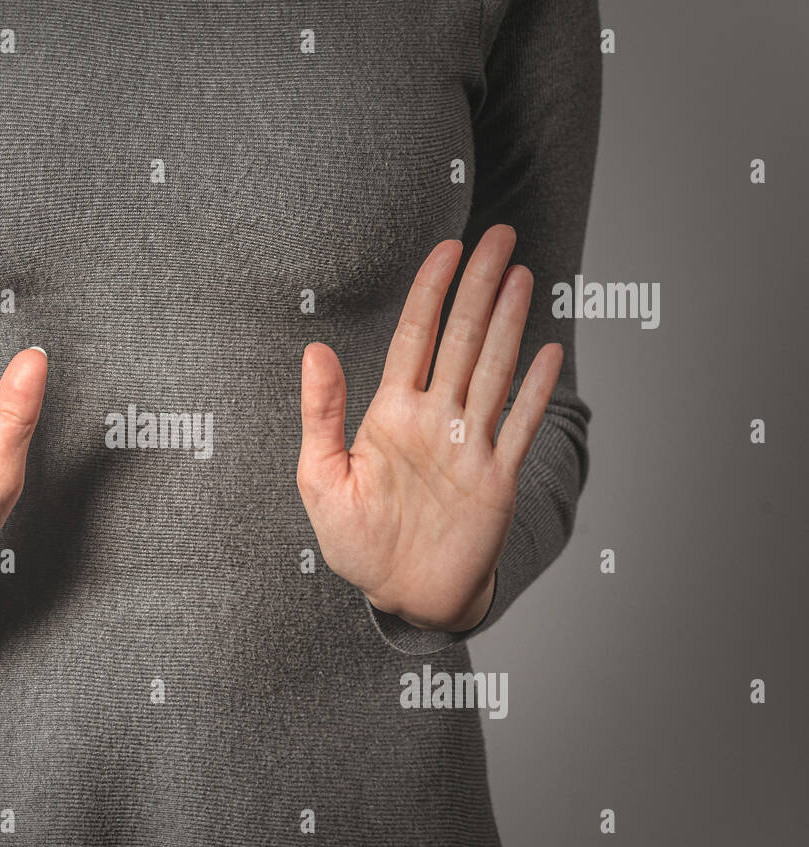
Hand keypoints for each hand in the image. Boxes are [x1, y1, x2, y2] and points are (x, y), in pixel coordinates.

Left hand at [296, 224, 561, 633]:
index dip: (431, 291)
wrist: (400, 594)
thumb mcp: (320, 478)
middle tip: (500, 235)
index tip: (447, 248)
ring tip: (522, 275)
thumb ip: (321, 414)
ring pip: (494, 370)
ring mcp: (470, 446)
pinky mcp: (496, 479)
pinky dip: (535, 391)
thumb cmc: (356, 542)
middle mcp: (435, 420)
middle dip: (479, 287)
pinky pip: (519, 426)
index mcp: (392, 415)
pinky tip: (550, 352)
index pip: (415, 338)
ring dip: (510, 323)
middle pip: (462, 339)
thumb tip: (315, 349)